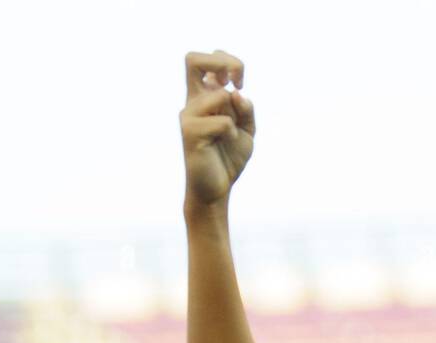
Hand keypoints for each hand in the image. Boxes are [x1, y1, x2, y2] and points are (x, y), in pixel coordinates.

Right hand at [181, 49, 254, 207]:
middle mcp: (192, 103)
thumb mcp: (246, 129)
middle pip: (192, 59)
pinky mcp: (190, 134)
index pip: (206, 60)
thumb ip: (245, 108)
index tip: (239, 82)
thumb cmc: (228, 159)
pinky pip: (223, 122)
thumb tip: (234, 92)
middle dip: (222, 63)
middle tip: (235, 83)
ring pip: (220, 95)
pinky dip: (232, 132)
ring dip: (234, 113)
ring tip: (230, 132)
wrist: (216, 190)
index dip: (227, 61)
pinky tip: (226, 143)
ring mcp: (189, 117)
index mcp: (203, 97)